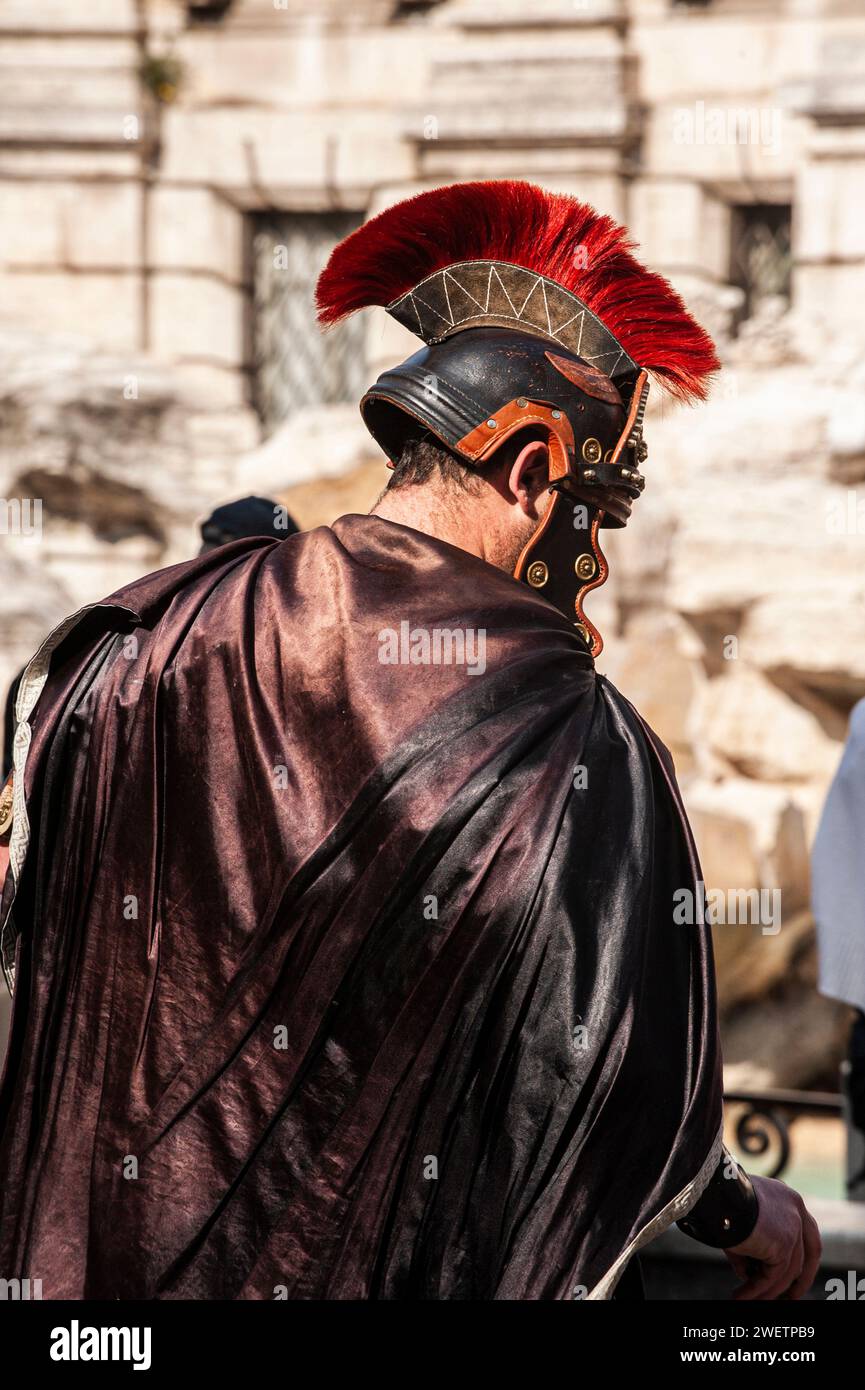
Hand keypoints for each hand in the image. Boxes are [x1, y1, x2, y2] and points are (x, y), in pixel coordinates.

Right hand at [724, 1175, 821, 1299]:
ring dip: (766, 1290)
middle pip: (810, 1251)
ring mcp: (793, 1225)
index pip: (806, 1231)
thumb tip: (748, 1273)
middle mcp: (795, 1207)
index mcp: (786, 1196)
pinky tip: (741, 1296)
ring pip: (786, 1270)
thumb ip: (751, 1243)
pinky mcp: (785, 1243)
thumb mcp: (740, 1220)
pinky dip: (757, 1289)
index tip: (795, 1275)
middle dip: (800, 1278)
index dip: (802, 1255)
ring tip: (744, 1298)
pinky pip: (773, 1275)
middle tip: (790, 1297)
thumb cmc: (719, 1200)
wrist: (714, 1192)